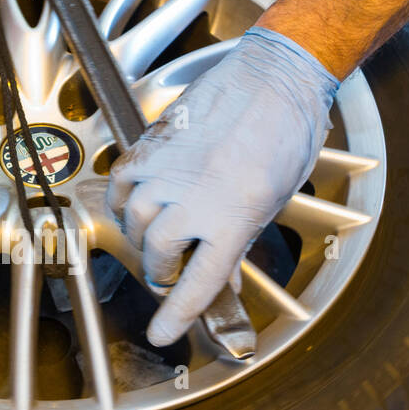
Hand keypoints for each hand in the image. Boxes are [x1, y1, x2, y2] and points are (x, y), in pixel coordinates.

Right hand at [106, 26, 339, 346]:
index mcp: (234, 218)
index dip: (176, 315)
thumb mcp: (272, 201)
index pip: (198, 284)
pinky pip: (121, 184)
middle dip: (163, 271)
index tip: (161, 333)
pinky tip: (138, 203)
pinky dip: (125, 200)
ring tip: (157, 236)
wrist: (276, 76)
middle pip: (158, 254)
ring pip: (135, 222)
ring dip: (143, 237)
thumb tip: (221, 275)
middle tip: (172, 272)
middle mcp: (195, 197)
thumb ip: (239, 239)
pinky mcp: (152, 144)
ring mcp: (168, 169)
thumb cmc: (287, 133)